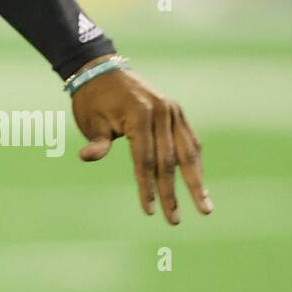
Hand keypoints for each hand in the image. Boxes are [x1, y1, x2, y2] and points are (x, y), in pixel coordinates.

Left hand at [69, 60, 212, 224]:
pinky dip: (194, 162)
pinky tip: (199, 182)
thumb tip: (86, 157)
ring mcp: (172, 110)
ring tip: (205, 207)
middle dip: (172, 193)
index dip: (147, 187)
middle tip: (175, 220)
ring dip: (197, 181)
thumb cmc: (92, 100)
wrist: (101, 70)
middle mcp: (161, 112)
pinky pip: (189, 140)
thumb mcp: (90, 121)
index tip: (149, 211)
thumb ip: (97, 142)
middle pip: (169, 160)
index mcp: (139, 115)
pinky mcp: (176, 111)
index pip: (145, 160)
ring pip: (187, 152)